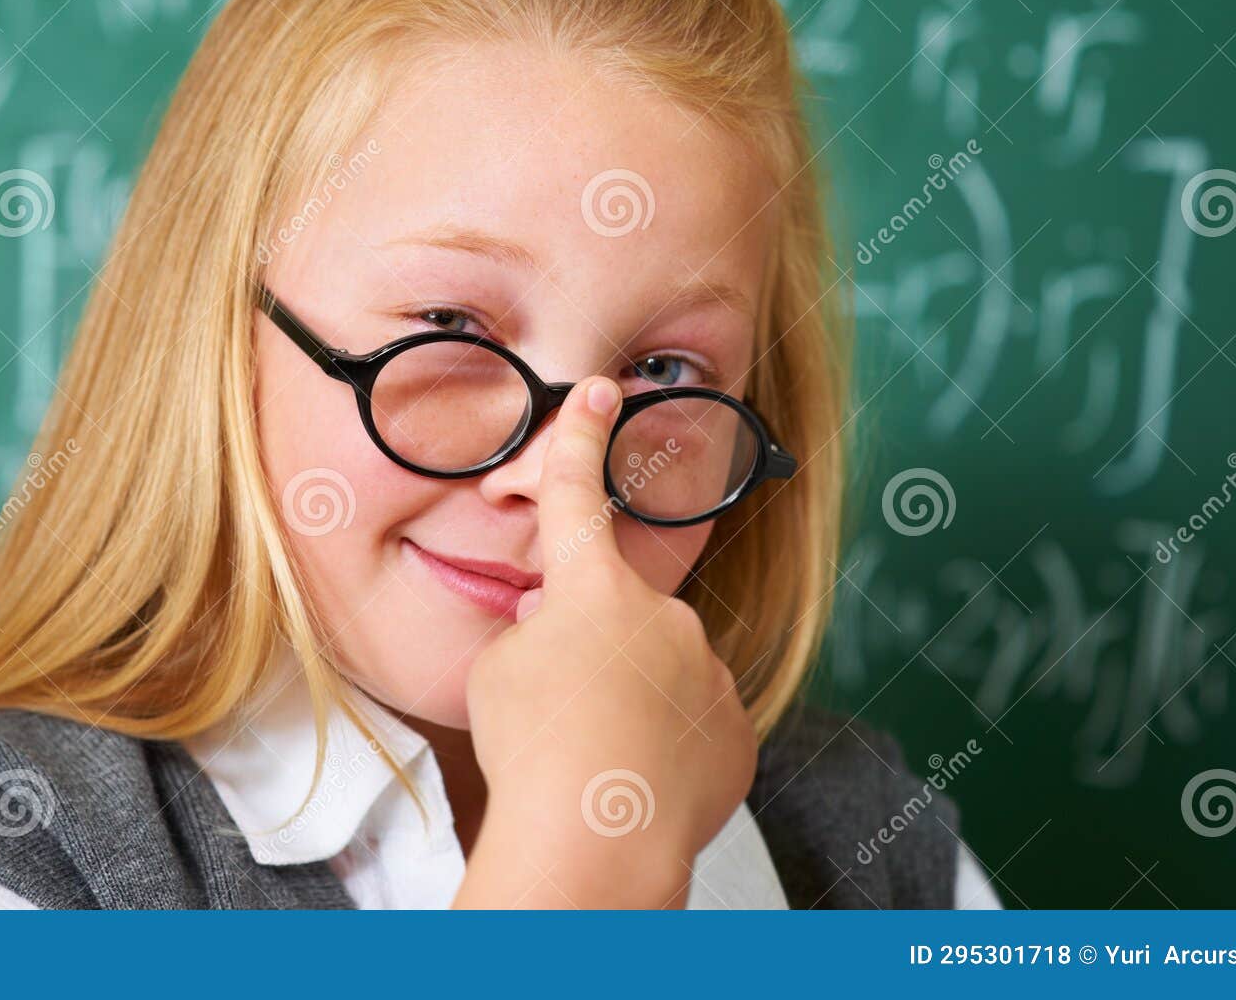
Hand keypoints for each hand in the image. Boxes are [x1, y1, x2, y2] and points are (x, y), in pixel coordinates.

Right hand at [453, 377, 756, 908]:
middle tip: (563, 711)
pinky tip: (637, 782)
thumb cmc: (532, 749)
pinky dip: (666, 749)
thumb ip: (536, 632)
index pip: (575, 495)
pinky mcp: (735, 732)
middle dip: (594, 652)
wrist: (595, 842)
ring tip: (597, 760)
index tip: (598, 392)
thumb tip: (563, 637)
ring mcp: (707, 672)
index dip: (581, 437)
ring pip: (662, 675)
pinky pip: (694, 725)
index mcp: (592, 587)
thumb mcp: (500, 670)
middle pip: (619, 620)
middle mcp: (662, 615)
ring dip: (631, 704)